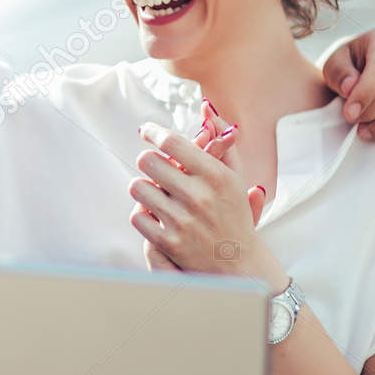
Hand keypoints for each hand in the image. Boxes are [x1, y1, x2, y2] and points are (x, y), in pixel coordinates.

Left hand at [138, 106, 264, 270]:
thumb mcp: (234, 177)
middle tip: (155, 167)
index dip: (153, 132)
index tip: (147, 131)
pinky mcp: (168, 242)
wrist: (238, 264)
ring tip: (156, 193)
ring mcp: (182, 220)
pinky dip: (142, 214)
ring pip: (137, 187)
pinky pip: (136, 216)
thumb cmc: (234, 214)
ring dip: (143, 188)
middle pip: (147, 161)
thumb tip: (208, 109)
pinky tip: (155, 214)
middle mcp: (199, 196)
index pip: (172, 141)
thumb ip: (221, 142)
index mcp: (216, 175)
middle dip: (149, 162)